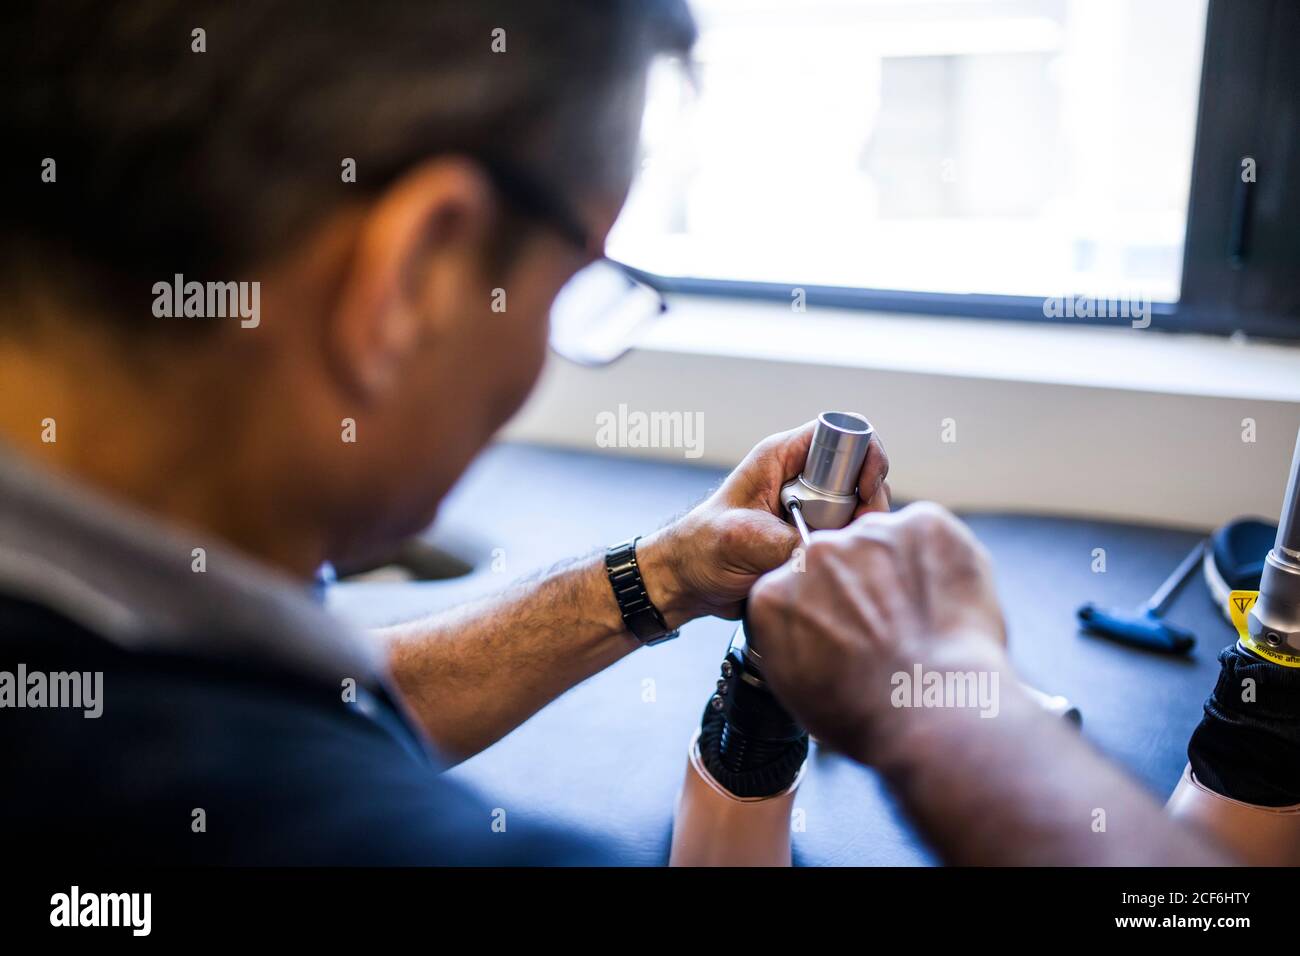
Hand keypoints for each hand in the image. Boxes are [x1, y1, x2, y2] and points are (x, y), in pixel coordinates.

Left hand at [640, 420, 889, 625]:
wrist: (687, 582)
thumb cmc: (699, 549)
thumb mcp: (743, 540)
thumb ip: (787, 544)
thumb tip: (829, 556)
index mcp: (781, 458)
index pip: (842, 436)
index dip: (864, 457)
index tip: (867, 490)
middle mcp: (800, 478)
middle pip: (860, 476)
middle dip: (869, 502)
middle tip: (858, 532)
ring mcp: (809, 508)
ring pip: (858, 509)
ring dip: (859, 530)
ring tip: (843, 553)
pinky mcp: (810, 536)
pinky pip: (845, 537)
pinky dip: (848, 550)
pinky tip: (837, 566)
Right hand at [746, 502, 1008, 764]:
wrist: (936, 714)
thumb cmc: (869, 715)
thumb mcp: (794, 687)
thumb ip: (787, 638)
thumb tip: (804, 628)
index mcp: (775, 593)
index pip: (796, 583)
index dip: (824, 606)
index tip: (845, 628)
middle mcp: (816, 554)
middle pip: (836, 555)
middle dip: (858, 583)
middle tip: (887, 626)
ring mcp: (870, 534)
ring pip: (883, 541)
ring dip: (898, 568)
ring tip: (920, 620)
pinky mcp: (924, 525)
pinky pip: (929, 534)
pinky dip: (940, 560)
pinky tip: (944, 602)